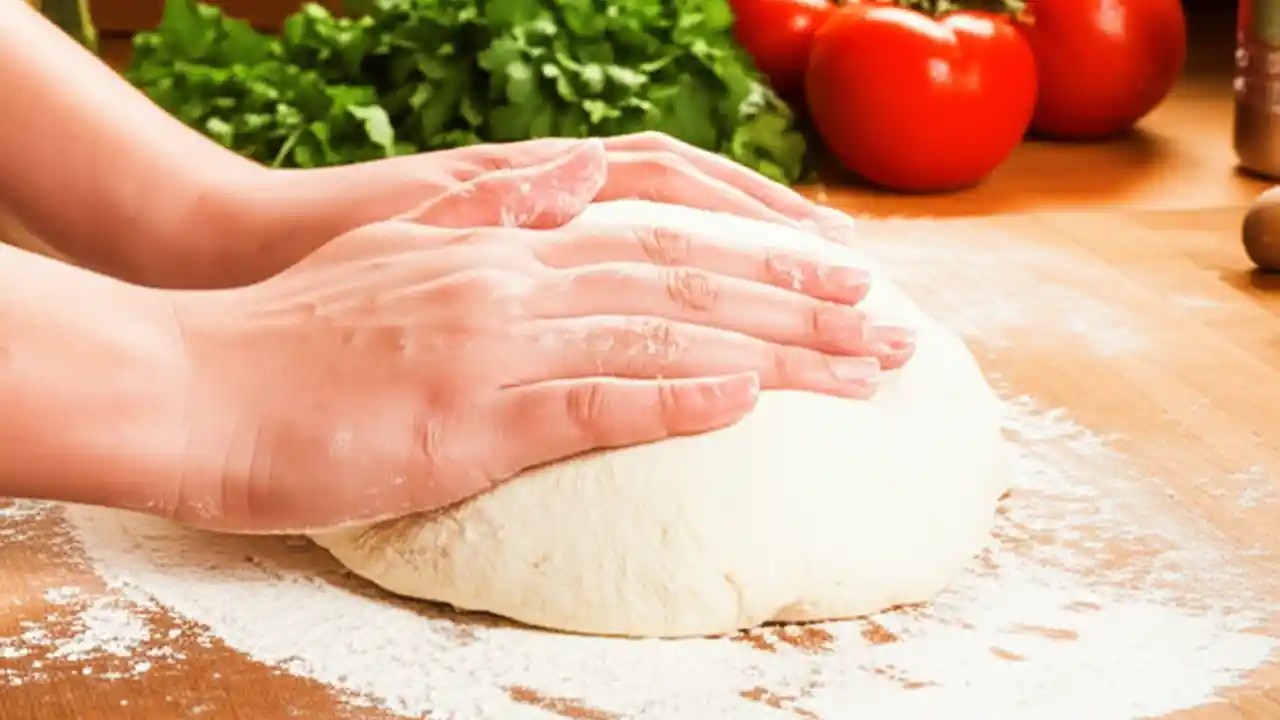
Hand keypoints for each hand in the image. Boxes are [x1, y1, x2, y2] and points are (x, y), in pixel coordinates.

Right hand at [164, 141, 912, 533]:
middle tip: (891, 326)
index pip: (663, 236)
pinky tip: (746, 400)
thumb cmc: (291, 328)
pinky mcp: (466, 413)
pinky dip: (674, 396)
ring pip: (664, 334)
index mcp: (505, 241)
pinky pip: (591, 397)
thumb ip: (492, 207)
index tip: (838, 278)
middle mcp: (514, 277)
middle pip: (688, 279)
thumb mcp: (398, 244)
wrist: (191, 381)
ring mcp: (493, 340)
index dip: (760, 254)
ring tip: (863, 370)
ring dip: (775, 353)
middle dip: (801, 302)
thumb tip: (574, 178)